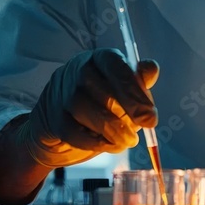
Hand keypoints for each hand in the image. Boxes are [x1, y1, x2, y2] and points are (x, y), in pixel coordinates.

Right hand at [20, 49, 158, 166]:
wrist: (60, 124)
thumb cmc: (100, 103)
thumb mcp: (123, 90)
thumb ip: (138, 81)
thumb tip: (151, 68)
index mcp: (98, 59)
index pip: (114, 64)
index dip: (134, 89)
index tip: (150, 115)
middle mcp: (76, 70)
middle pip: (100, 88)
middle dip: (128, 110)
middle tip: (145, 126)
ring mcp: (61, 94)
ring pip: (85, 109)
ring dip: (113, 129)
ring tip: (129, 140)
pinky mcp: (53, 119)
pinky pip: (73, 132)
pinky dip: (96, 142)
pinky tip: (112, 145)